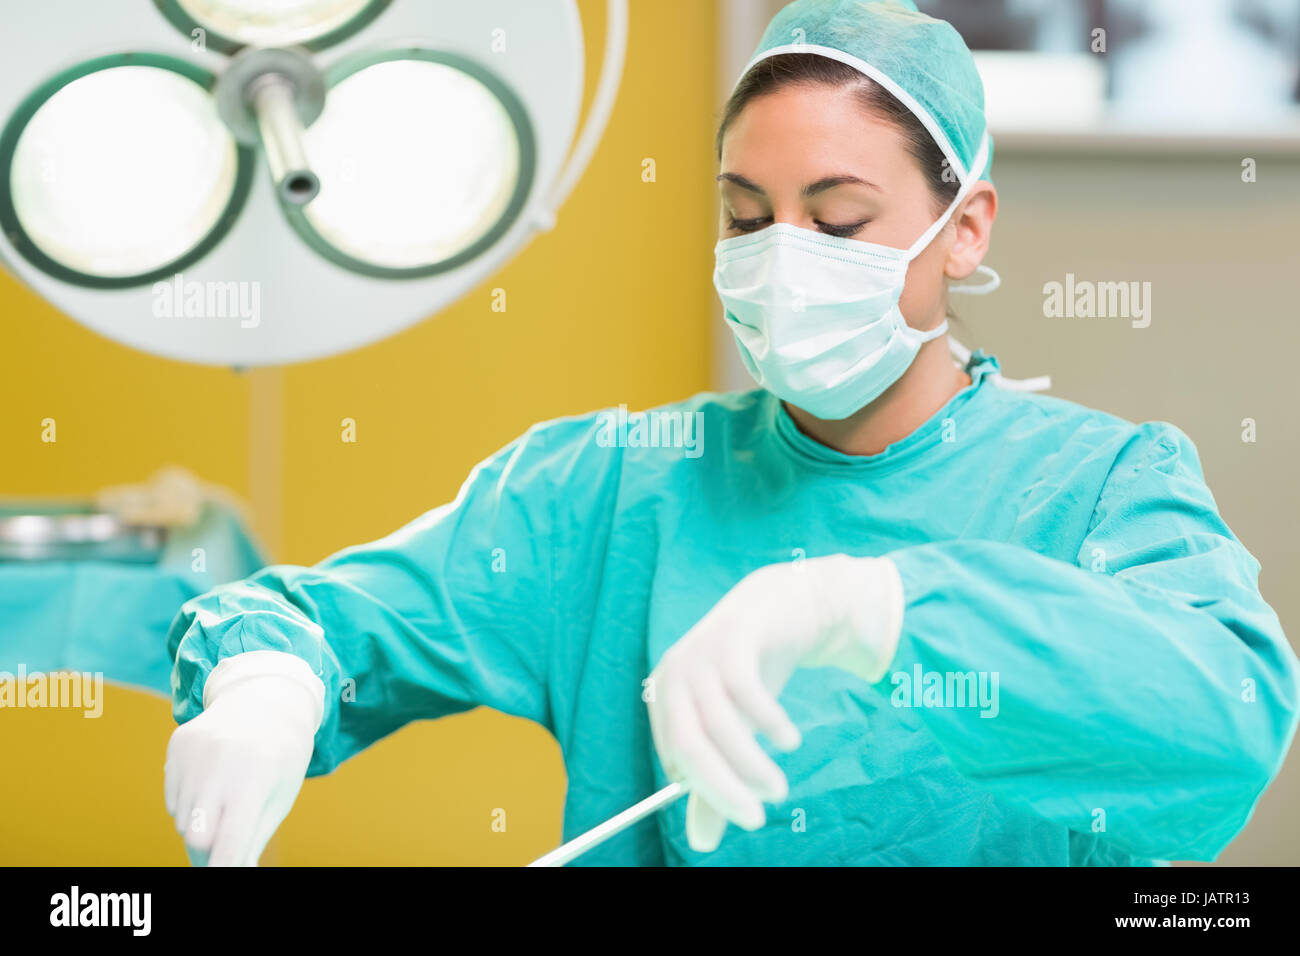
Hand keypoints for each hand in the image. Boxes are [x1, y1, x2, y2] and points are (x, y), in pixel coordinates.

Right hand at [164, 651, 323, 865]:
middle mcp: (222, 760)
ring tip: (227, 798)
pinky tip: (212, 780)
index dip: (223, 866)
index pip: (231, 838)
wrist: (265, 701)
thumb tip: (235, 870)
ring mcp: (195, 750)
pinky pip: (172, 800)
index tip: (220, 874)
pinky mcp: (177, 744)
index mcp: (257, 775)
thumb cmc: (279, 759)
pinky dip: (189, 803)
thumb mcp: (278, 798)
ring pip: (182, 820)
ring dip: (201, 823)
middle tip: (225, 845)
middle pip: (196, 837)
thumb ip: (253, 839)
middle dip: (207, 850)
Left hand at [646, 554, 902, 851]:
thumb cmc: (750, 675)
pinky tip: (789, 740)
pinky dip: (769, 721)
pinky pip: (746, 690)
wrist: (780, 607)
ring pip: (721, 723)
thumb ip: (715, 782)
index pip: (677, 758)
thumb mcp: (733, 730)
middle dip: (723, 788)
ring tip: (779, 786)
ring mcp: (702, 654)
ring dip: (751, 763)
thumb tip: (701, 845)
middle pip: (691, 744)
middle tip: (757, 818)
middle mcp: (675, 675)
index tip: (743, 817)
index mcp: (665, 698)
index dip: (708, 791)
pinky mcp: (733, 637)